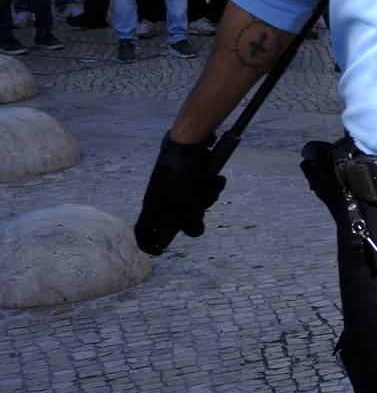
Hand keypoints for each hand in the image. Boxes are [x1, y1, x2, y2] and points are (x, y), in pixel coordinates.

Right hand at [133, 134, 227, 255]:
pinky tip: (217, 177)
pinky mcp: (188, 174)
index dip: (149, 244)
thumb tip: (196, 232)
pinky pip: (201, 187)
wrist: (190, 140)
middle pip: (178, 218)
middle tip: (202, 206)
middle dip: (196, 213)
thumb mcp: (187, 206)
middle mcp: (161, 197)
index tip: (161, 251)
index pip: (143, 232)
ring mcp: (174, 185)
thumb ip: (190, 224)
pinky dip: (210, 184)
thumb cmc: (184, 175)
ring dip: (208, 195)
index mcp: (153, 207)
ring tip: (213, 183)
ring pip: (194, 202)